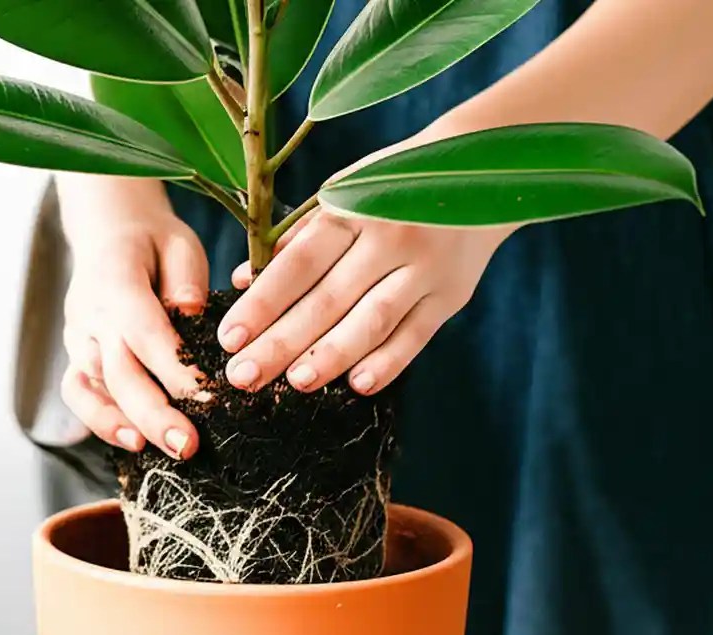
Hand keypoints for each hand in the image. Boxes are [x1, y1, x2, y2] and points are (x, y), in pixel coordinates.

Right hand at [57, 179, 206, 459]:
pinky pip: (79, 394)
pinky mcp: (76, 356)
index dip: (175, 370)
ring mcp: (78, 338)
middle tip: (188, 446)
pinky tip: (134, 442)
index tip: (209, 399)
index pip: (146, 333)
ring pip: (95, 390)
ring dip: (128, 425)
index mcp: (115, 281)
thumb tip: (193, 318)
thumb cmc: (152, 241)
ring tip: (165, 453)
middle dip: (154, 415)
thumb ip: (186, 280)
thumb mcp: (179, 243)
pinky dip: (101, 421)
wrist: (109, 234)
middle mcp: (90, 315)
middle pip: (119, 373)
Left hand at [218, 142, 512, 393]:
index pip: (298, 264)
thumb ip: (296, 238)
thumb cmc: (391, 187)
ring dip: (330, 356)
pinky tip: (356, 385)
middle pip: (327, 299)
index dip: (263, 303)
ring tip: (294, 384)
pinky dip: (388, 362)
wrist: (483, 172)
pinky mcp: (452, 294)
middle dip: (281, 342)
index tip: (229, 338)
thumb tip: (243, 280)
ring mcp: (424, 267)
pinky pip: (417, 335)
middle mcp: (388, 236)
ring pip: (371, 320)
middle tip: (243, 376)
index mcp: (352, 207)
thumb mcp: (343, 196)